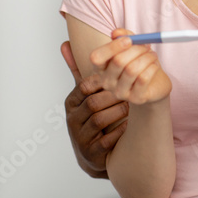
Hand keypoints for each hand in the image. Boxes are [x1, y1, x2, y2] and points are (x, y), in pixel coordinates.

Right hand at [61, 40, 126, 178]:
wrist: (93, 153)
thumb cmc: (91, 116)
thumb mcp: (84, 94)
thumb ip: (77, 69)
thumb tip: (65, 43)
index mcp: (71, 102)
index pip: (84, 86)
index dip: (104, 79)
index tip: (122, 74)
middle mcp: (72, 120)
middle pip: (93, 103)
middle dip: (114, 95)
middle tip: (132, 89)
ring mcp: (80, 137)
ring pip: (99, 120)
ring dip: (118, 112)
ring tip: (132, 105)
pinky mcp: (91, 153)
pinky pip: (106, 140)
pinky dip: (119, 131)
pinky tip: (130, 124)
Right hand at [85, 29, 171, 104]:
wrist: (154, 84)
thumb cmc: (139, 63)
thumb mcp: (132, 47)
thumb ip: (124, 36)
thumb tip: (116, 32)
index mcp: (101, 68)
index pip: (96, 57)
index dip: (112, 47)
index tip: (129, 40)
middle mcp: (106, 82)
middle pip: (118, 61)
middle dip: (137, 49)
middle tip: (147, 45)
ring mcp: (120, 92)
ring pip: (132, 69)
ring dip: (147, 58)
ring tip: (152, 55)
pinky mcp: (136, 99)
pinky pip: (143, 78)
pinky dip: (152, 68)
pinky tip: (154, 66)